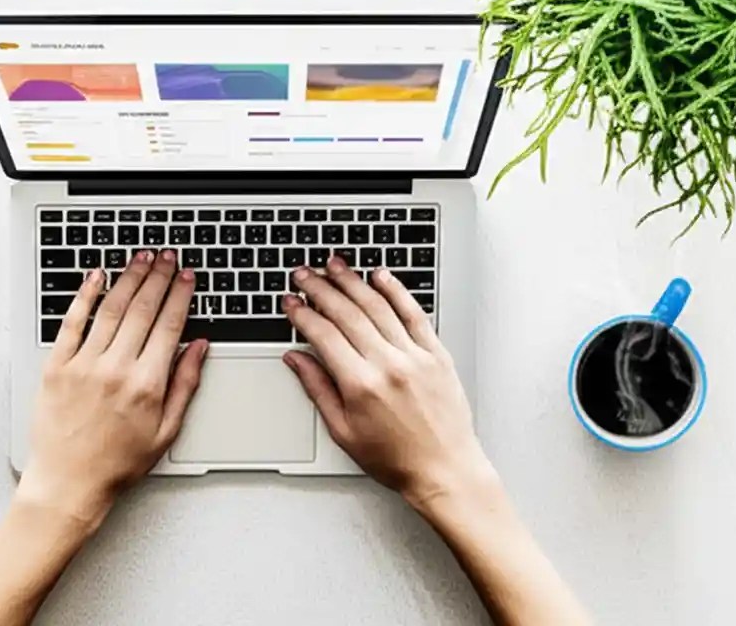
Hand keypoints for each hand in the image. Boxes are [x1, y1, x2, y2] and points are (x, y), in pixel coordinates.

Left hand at [17, 250, 207, 526]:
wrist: (68, 483)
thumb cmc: (116, 464)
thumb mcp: (166, 431)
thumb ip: (185, 384)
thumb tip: (199, 347)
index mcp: (146, 384)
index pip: (169, 325)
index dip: (180, 295)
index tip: (186, 276)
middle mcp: (115, 369)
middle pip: (142, 309)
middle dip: (158, 276)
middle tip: (166, 256)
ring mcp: (83, 365)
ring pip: (111, 309)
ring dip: (128, 278)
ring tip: (140, 258)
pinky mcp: (56, 367)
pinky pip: (72, 323)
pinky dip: (84, 296)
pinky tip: (95, 276)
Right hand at [282, 257, 496, 511]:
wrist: (445, 470)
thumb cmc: (395, 459)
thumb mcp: (343, 431)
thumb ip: (317, 389)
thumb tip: (296, 359)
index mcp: (360, 385)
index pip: (323, 335)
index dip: (302, 314)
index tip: (290, 301)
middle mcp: (388, 365)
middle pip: (347, 313)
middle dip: (320, 288)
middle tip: (304, 274)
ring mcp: (415, 356)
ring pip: (378, 306)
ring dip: (353, 281)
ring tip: (335, 265)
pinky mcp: (437, 354)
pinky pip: (414, 313)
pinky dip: (396, 291)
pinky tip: (380, 276)